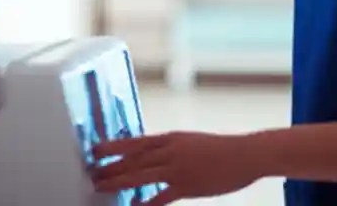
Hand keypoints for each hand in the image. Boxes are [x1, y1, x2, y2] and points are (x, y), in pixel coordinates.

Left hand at [91, 132, 261, 204]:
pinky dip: (145, 203)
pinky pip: (161, 197)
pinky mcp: (187, 187)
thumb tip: (151, 155)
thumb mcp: (190, 142)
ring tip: (100, 186)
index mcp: (170, 138)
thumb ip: (169, 149)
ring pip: (140, 175)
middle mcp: (170, 151)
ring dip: (118, 181)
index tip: (95, 150)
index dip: (113, 147)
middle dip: (110, 166)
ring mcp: (178, 169)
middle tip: (91, 172)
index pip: (135, 142)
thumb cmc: (219, 149)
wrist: (245, 154)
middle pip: (133, 159)